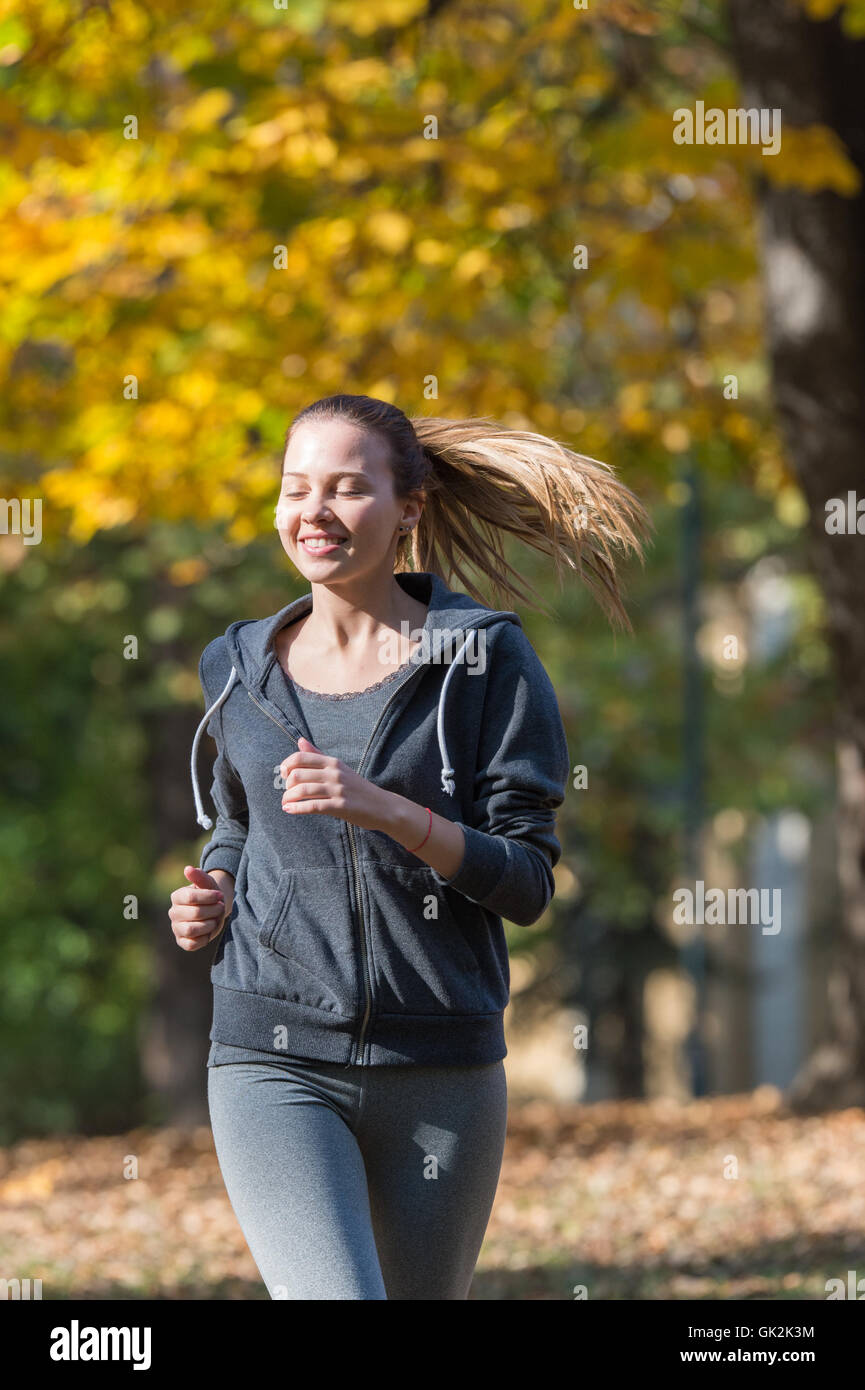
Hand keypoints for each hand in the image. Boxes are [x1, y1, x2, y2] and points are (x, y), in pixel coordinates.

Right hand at [169, 865, 230, 951]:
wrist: (216, 910)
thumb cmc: (211, 895)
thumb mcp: (209, 883)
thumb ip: (199, 876)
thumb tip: (187, 869)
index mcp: (177, 896)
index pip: (190, 897)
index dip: (209, 897)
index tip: (220, 895)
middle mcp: (173, 912)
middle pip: (194, 913)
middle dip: (213, 910)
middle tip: (220, 907)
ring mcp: (176, 928)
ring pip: (192, 930)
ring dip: (209, 924)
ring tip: (215, 919)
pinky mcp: (182, 941)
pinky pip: (191, 944)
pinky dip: (204, 938)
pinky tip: (209, 931)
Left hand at [279, 737, 396, 831]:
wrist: (383, 806)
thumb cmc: (358, 788)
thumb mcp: (340, 768)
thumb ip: (318, 756)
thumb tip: (300, 740)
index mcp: (333, 762)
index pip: (300, 758)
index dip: (286, 766)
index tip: (283, 775)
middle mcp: (335, 773)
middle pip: (298, 775)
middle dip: (286, 785)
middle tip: (287, 792)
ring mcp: (338, 789)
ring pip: (303, 791)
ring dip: (288, 798)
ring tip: (285, 803)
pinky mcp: (341, 806)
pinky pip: (313, 806)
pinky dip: (297, 809)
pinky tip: (289, 810)